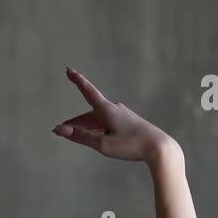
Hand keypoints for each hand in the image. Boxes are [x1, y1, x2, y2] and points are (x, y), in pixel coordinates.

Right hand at [53, 67, 176, 164]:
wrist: (158, 148)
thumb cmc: (130, 146)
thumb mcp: (102, 144)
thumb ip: (81, 136)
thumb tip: (60, 129)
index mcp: (106, 110)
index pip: (87, 91)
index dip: (77, 80)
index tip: (68, 69)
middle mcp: (114, 109)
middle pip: (88, 115)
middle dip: (74, 122)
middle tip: (59, 131)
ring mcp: (122, 115)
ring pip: (98, 120)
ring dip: (85, 127)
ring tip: (75, 134)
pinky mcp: (128, 123)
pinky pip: (107, 124)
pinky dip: (97, 129)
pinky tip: (97, 135)